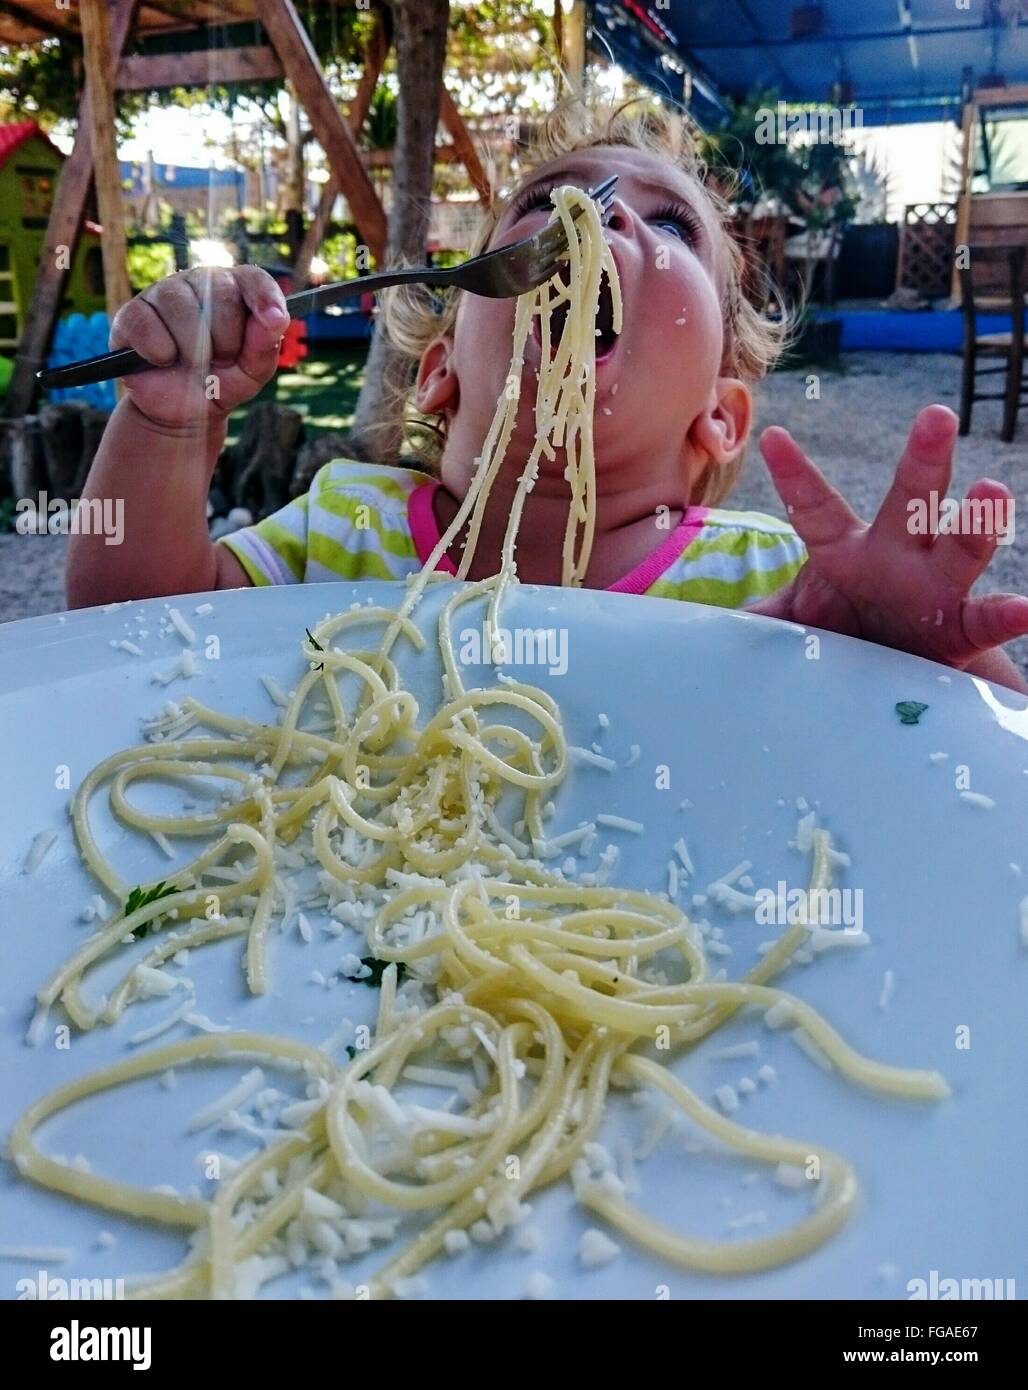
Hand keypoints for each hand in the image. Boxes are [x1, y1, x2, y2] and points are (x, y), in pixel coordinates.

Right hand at [109, 266, 288, 431]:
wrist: (180, 411)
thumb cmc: (220, 382)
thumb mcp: (251, 372)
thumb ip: (265, 346)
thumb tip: (277, 319)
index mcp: (234, 291)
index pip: (252, 278)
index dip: (264, 296)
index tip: (275, 320)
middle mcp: (198, 283)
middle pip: (219, 292)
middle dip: (225, 339)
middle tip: (219, 359)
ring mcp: (162, 294)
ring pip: (181, 307)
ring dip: (192, 350)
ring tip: (192, 364)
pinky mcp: (132, 313)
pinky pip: (146, 325)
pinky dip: (159, 352)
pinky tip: (162, 361)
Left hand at [749, 405, 1027, 674]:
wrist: (900, 667)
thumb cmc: (846, 626)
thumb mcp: (802, 620)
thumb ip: (766, 618)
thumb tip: (715, 626)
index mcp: (846, 548)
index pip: (816, 507)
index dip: (795, 475)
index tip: (773, 438)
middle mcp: (896, 553)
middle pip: (911, 499)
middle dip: (923, 460)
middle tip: (936, 417)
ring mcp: (935, 586)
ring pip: (959, 546)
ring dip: (977, 521)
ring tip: (991, 491)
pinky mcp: (962, 629)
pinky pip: (987, 619)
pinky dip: (1009, 613)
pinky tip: (1026, 607)